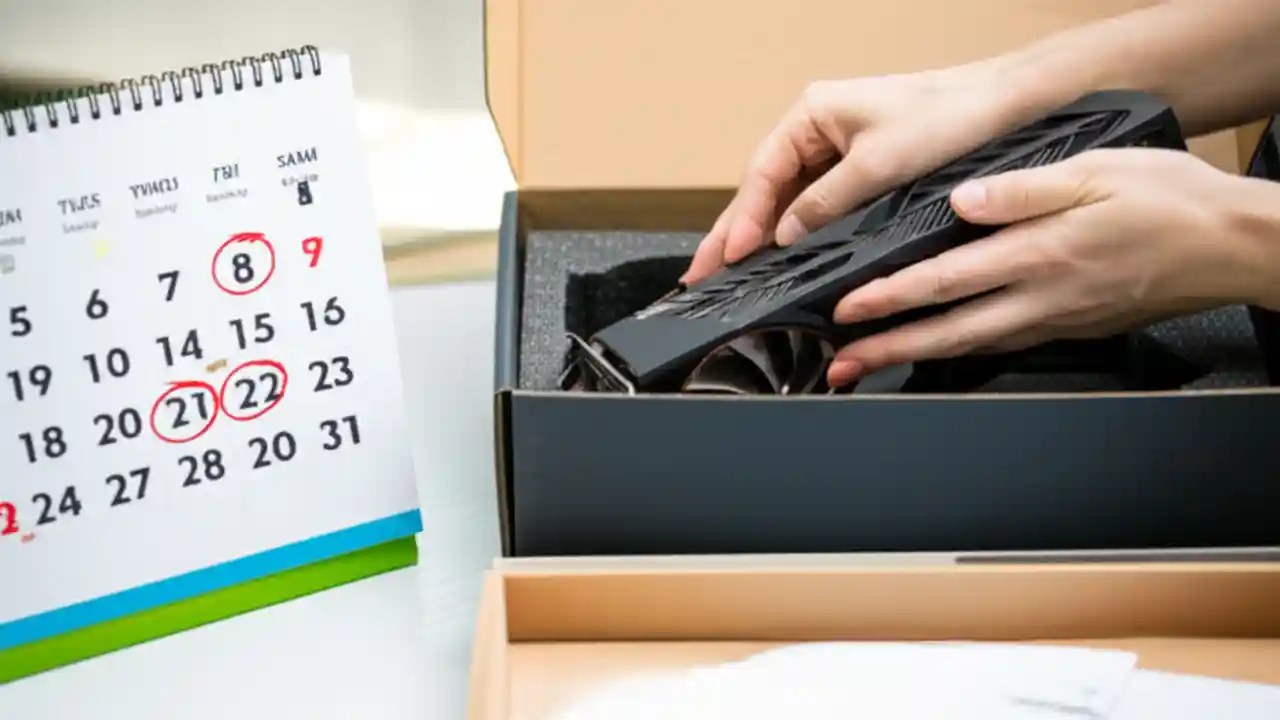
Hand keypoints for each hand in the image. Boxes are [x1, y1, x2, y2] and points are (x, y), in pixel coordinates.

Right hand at [681, 58, 1063, 284]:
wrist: (1004, 106)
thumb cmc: (946, 118)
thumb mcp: (878, 165)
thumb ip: (824, 203)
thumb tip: (783, 237)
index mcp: (811, 114)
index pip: (762, 172)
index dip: (743, 218)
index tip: (729, 256)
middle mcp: (816, 131)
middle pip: (762, 189)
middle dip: (732, 233)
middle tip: (699, 276)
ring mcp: (835, 151)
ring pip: (783, 201)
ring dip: (756, 237)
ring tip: (724, 275)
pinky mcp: (857, 172)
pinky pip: (812, 206)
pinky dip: (792, 234)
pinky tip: (778, 260)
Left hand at [825, 147, 1279, 387]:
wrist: (1233, 247)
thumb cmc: (1171, 202)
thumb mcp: (1096, 172)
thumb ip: (1022, 190)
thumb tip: (961, 202)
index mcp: (1039, 253)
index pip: (946, 280)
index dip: (890, 298)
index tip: (846, 311)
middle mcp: (1040, 296)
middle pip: (948, 331)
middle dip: (887, 349)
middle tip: (840, 366)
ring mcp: (1055, 319)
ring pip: (972, 346)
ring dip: (916, 357)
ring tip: (872, 365)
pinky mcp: (1071, 327)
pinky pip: (1003, 346)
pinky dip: (961, 353)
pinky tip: (940, 352)